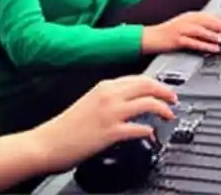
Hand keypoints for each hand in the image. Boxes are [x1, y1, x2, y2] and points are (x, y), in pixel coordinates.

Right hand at [30, 76, 177, 171]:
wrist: (47, 142)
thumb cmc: (65, 127)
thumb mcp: (89, 102)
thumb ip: (108, 99)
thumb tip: (128, 102)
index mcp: (103, 86)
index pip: (138, 78)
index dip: (156, 84)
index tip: (163, 91)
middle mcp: (108, 96)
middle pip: (147, 86)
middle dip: (165, 92)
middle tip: (174, 100)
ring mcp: (110, 113)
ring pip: (148, 103)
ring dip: (163, 109)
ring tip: (169, 116)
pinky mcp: (110, 132)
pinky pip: (138, 128)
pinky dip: (149, 130)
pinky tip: (151, 133)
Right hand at [142, 12, 220, 54]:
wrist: (150, 37)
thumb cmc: (167, 33)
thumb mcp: (185, 26)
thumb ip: (199, 27)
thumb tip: (217, 33)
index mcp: (190, 16)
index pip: (211, 17)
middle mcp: (187, 20)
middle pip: (209, 21)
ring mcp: (181, 29)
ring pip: (202, 30)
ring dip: (215, 35)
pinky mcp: (177, 40)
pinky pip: (194, 42)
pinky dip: (205, 45)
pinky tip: (213, 48)